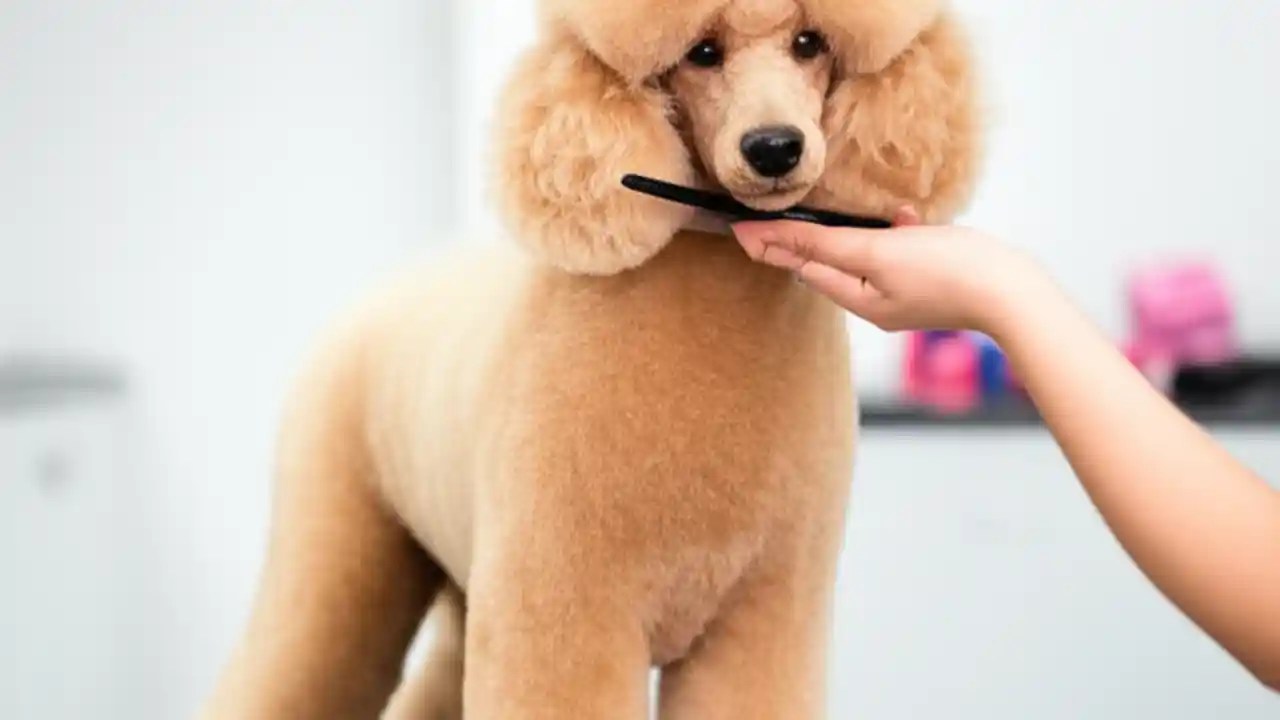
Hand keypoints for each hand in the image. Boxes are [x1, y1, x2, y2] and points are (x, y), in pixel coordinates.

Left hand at [731, 209, 1054, 336]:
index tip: (739, 228)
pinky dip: (894, 232)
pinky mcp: (932, 275)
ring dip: (843, 235)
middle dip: (798, 242)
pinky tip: (904, 216)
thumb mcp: (878, 253)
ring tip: (813, 221)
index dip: (772, 244)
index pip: (804, 266)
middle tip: (761, 223)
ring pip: (863, 256)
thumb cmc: (949, 272)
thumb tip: (782, 242)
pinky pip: (900, 251)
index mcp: (859, 298)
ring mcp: (906, 289)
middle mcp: (877, 300)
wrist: (1013, 291)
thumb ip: (829, 246)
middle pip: (827, 264)